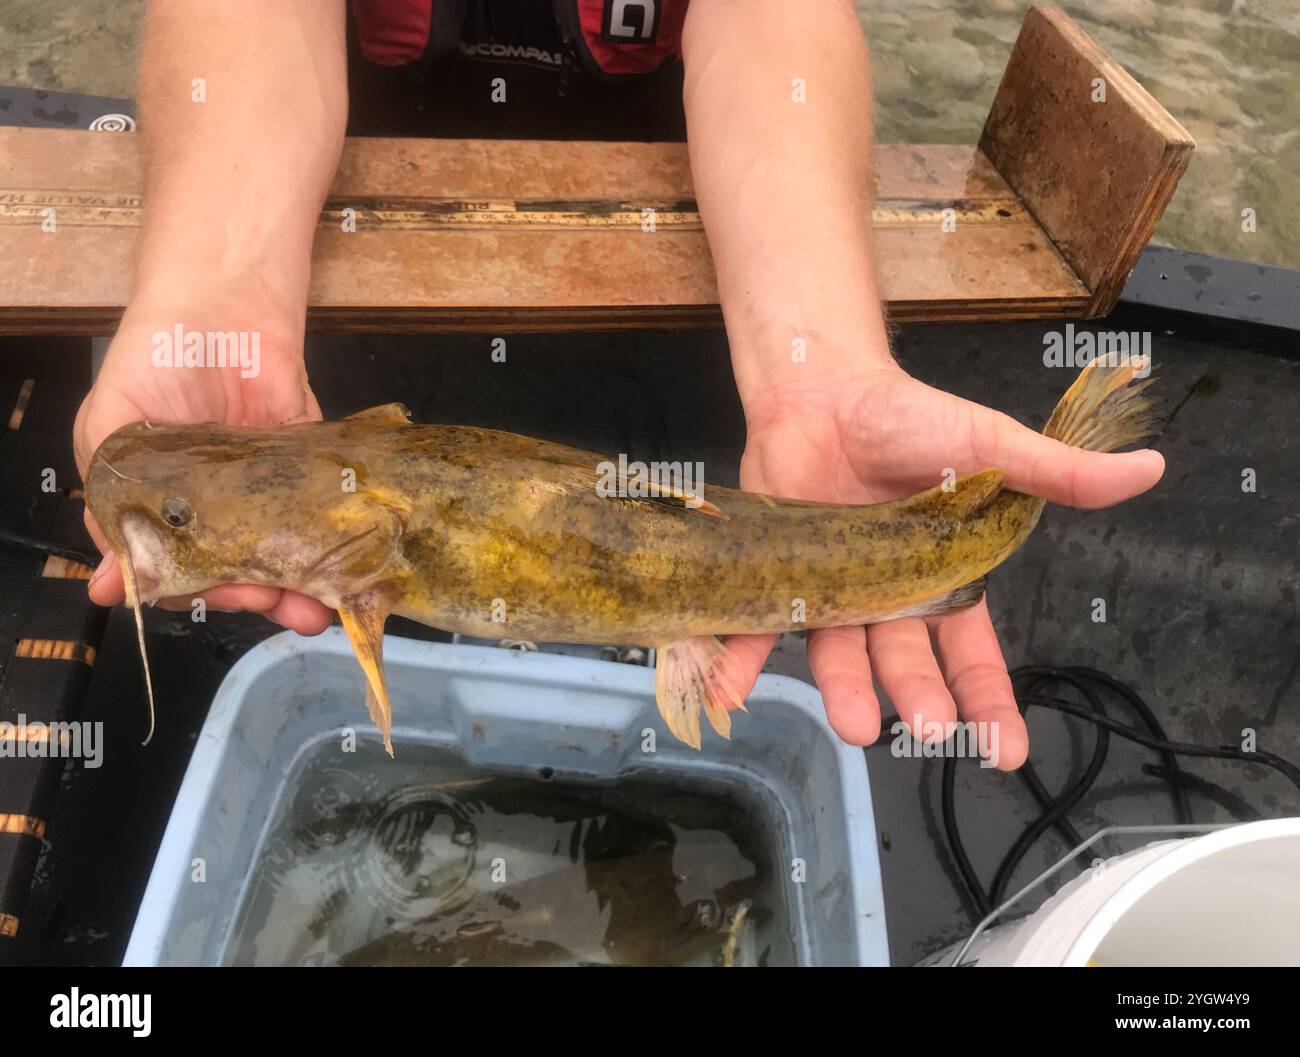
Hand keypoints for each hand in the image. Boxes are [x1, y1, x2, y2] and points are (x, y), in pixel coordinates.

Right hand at [74, 303, 332, 634]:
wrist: (223, 304)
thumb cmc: (154, 359)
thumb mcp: (111, 427)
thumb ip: (111, 499)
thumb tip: (106, 582)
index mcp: (161, 506)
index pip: (178, 570)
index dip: (195, 590)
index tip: (210, 595)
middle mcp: (213, 508)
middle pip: (237, 571)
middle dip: (253, 594)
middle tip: (266, 598)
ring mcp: (264, 493)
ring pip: (285, 556)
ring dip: (300, 587)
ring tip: (313, 605)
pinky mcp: (307, 473)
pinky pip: (324, 518)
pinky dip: (335, 546)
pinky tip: (345, 569)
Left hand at [720, 363, 1164, 769]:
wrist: (827, 388)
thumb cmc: (911, 420)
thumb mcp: (991, 446)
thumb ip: (1056, 471)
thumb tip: (1147, 469)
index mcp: (943, 580)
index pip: (971, 654)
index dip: (990, 701)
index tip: (1006, 751)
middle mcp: (887, 598)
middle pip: (906, 660)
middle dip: (919, 694)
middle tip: (928, 725)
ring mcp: (832, 591)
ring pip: (838, 652)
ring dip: (843, 690)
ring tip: (855, 724)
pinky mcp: (778, 574)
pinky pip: (756, 624)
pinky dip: (740, 658)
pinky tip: (728, 690)